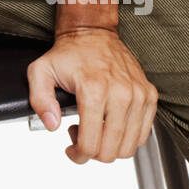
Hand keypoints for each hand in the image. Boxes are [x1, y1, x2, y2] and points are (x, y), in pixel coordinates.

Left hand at [27, 27, 157, 163]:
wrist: (93, 33)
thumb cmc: (69, 53)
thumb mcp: (40, 71)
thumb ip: (40, 100)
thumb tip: (52, 124)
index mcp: (94, 90)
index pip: (90, 144)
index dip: (78, 155)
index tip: (71, 148)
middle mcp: (120, 94)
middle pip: (111, 151)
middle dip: (93, 152)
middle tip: (82, 136)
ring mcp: (138, 95)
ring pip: (129, 146)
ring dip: (110, 146)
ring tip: (96, 129)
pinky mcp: (149, 95)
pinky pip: (143, 134)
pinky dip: (127, 137)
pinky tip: (111, 124)